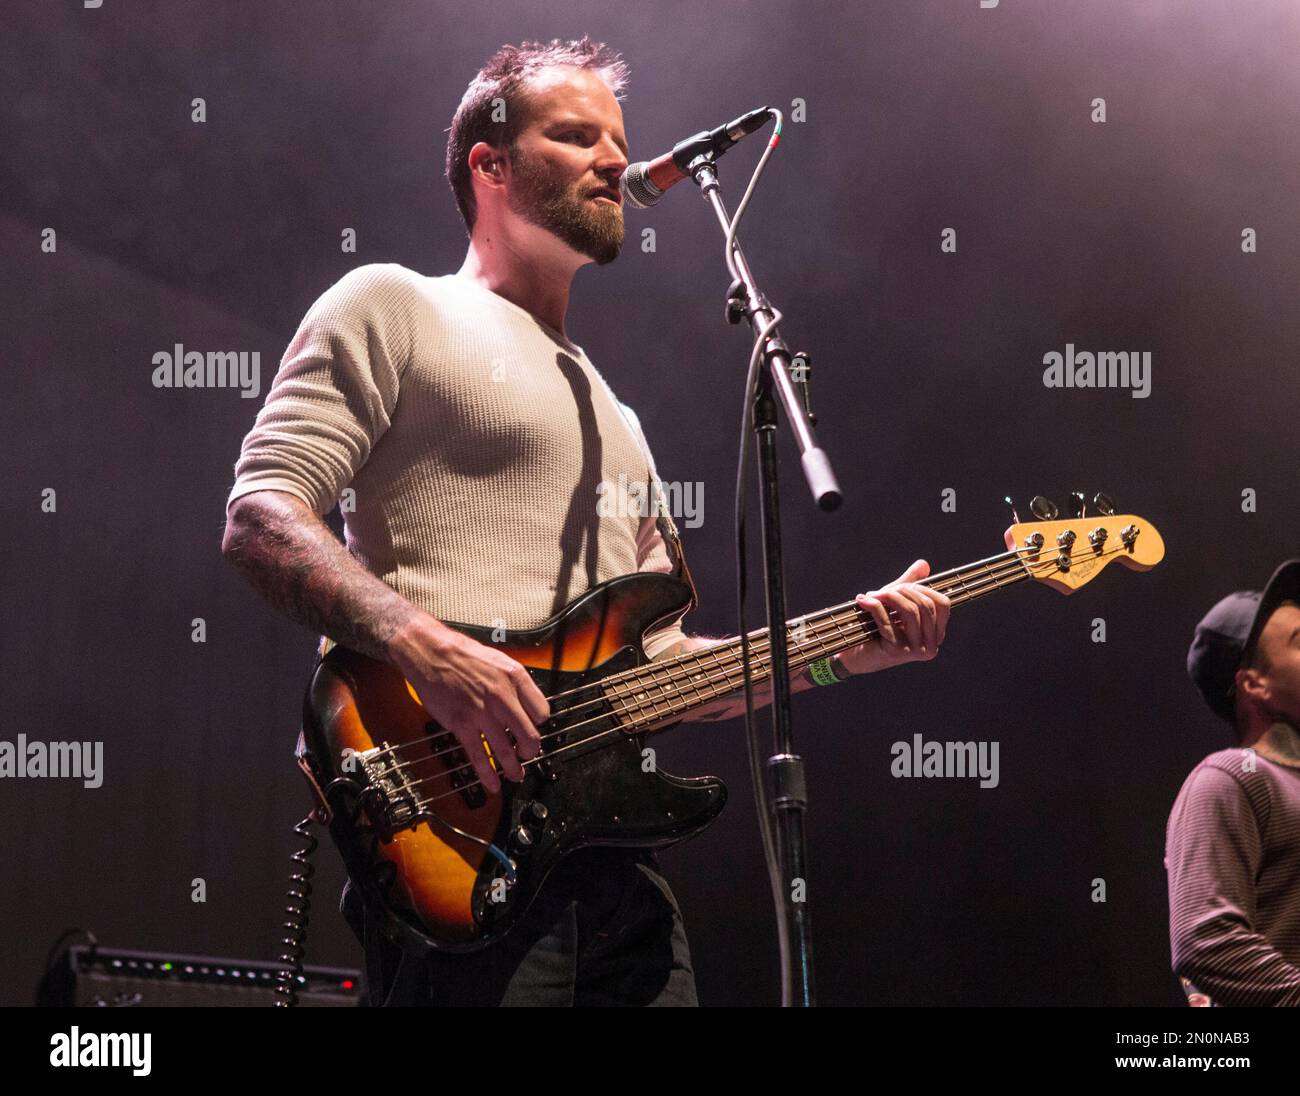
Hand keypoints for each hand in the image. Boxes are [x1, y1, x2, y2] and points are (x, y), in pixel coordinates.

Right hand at [385, 614, 549, 794]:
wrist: (431, 652)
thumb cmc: (462, 654)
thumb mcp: (499, 660)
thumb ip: (515, 684)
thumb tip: (525, 704)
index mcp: (515, 678)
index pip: (542, 712)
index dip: (538, 724)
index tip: (534, 728)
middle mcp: (502, 696)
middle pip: (529, 735)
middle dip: (530, 751)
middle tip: (526, 755)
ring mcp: (482, 712)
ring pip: (505, 750)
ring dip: (512, 768)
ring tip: (516, 775)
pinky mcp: (462, 724)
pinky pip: (479, 755)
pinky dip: (487, 774)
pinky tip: (492, 783)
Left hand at [836, 559, 950, 675]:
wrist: (852, 656)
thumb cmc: (875, 629)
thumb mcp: (894, 604)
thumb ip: (910, 585)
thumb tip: (924, 564)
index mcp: (935, 635)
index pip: (942, 604)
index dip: (922, 589)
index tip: (900, 587)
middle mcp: (931, 646)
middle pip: (925, 605)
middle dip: (901, 591)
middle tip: (880, 592)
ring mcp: (915, 650)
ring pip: (910, 611)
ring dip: (887, 597)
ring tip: (871, 596)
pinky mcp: (896, 651)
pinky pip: (887, 620)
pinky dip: (873, 606)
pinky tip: (862, 601)